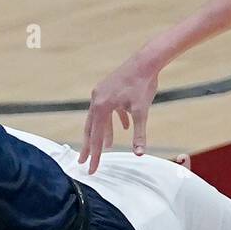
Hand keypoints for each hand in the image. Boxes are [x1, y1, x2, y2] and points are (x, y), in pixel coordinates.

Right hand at [78, 54, 159, 174]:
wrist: (146, 61)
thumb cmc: (143, 85)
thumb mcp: (141, 112)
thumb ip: (139, 134)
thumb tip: (139, 153)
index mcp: (102, 107)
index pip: (96, 137)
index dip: (95, 155)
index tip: (91, 169)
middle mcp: (97, 100)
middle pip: (91, 129)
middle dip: (90, 146)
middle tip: (84, 161)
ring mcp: (101, 93)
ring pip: (99, 118)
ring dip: (104, 133)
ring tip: (108, 146)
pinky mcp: (108, 89)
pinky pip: (108, 109)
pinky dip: (114, 120)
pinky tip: (125, 126)